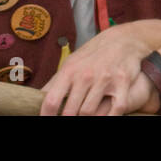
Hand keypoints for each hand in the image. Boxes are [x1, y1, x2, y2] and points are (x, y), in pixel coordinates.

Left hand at [39, 22, 156, 115]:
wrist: (123, 39)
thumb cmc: (93, 54)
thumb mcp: (71, 63)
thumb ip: (55, 82)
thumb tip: (37, 98)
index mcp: (70, 71)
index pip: (51, 101)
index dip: (46, 116)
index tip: (46, 121)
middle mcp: (86, 75)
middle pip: (70, 112)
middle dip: (67, 119)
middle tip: (68, 117)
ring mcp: (105, 80)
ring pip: (88, 112)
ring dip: (86, 117)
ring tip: (85, 114)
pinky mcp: (122, 83)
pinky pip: (115, 109)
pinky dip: (108, 117)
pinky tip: (105, 116)